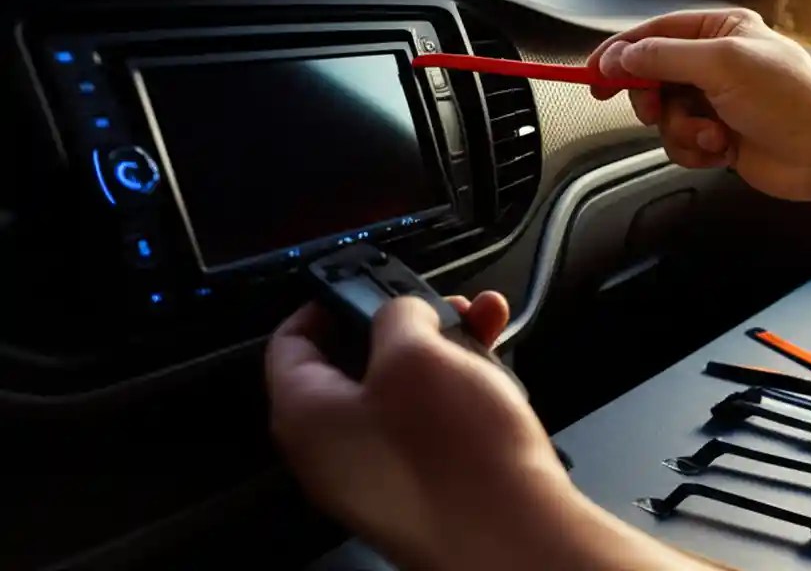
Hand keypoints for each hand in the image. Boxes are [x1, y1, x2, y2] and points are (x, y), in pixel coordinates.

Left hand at [266, 292, 569, 569]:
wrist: (512, 536)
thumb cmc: (457, 459)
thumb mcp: (417, 353)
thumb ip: (398, 316)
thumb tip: (403, 315)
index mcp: (307, 418)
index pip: (290, 344)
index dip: (325, 302)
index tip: (360, 281)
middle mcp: (334, 453)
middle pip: (354, 367)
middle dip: (405, 325)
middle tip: (440, 304)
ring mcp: (379, 475)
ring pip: (403, 392)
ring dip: (443, 351)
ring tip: (483, 325)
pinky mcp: (423, 488)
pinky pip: (432, 426)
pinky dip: (459, 389)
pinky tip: (494, 369)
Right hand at [588, 9, 810, 201]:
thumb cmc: (787, 102)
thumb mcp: (720, 66)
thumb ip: (663, 57)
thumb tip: (621, 56)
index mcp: (722, 31)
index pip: (656, 33)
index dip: (621, 52)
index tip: (594, 73)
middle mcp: (718, 62)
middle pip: (653, 76)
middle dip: (653, 99)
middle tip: (655, 110)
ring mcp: (717, 101)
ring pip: (665, 115)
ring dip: (682, 130)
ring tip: (711, 134)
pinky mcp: (719, 135)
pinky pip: (681, 142)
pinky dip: (695, 150)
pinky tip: (722, 149)